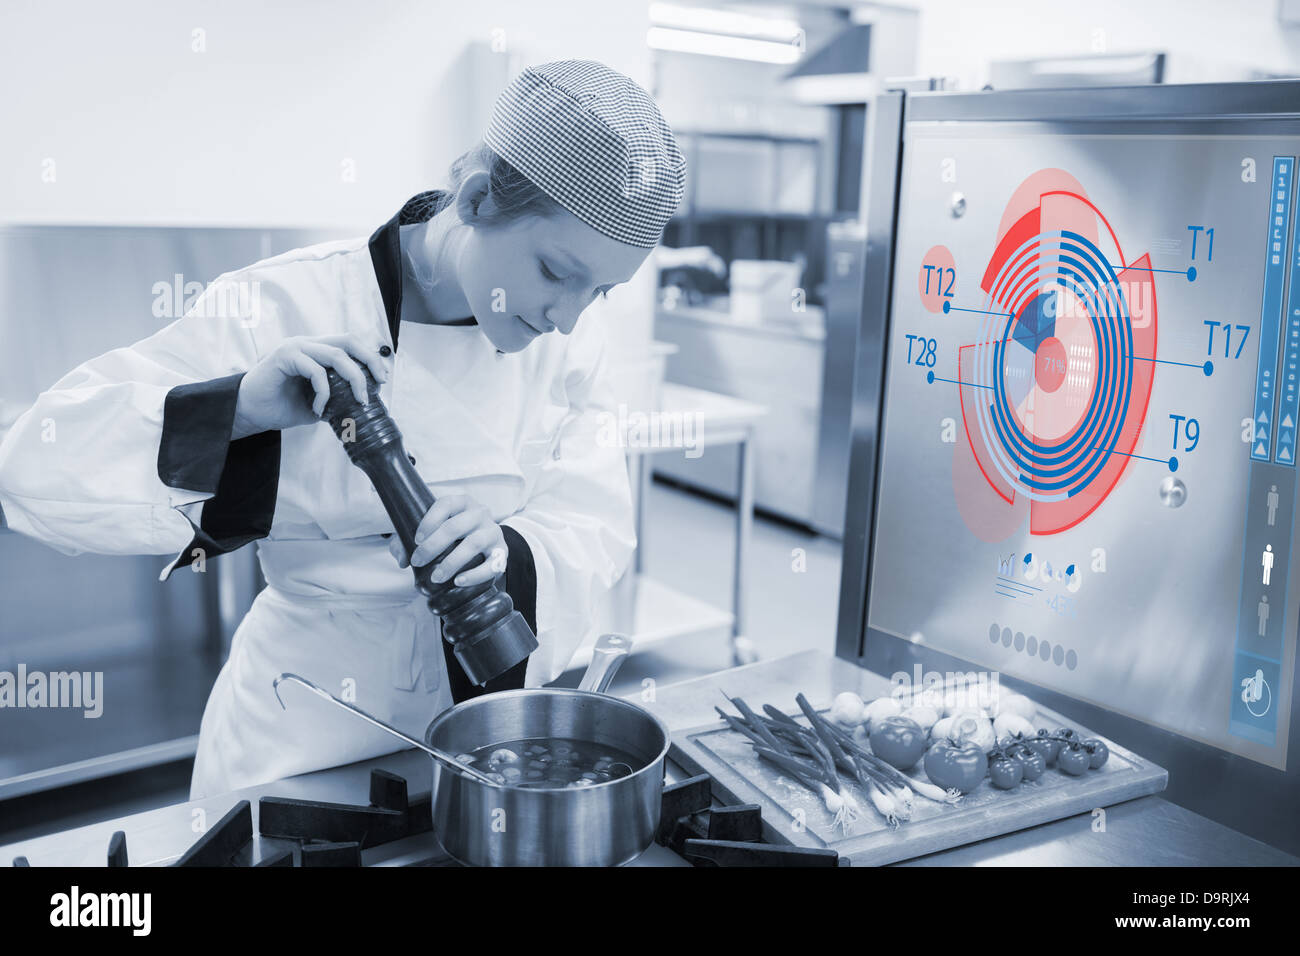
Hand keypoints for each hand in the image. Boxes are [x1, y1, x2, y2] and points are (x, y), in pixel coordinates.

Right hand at [232, 335, 389, 438]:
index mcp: (315, 350)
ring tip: (356, 402)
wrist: (249, 412)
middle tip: (378, 385)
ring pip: (336, 355)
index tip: (382, 380)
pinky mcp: (284, 357)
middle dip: (369, 362)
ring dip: (353, 380)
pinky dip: (324, 392)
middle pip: (347, 342)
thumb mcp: (318, 404)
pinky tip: (318, 409)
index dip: (369, 358)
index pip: (349, 344)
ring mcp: (295, 347)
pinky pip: (316, 371)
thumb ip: (338, 399)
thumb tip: (363, 406)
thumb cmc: (280, 406)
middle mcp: (307, 344)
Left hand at [388, 495, 507, 587]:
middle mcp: (480, 514)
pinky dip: (475, 575)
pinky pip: (491, 564)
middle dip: (433, 545)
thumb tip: (403, 559)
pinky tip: (459, 581)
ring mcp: (493, 532)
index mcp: (463, 503)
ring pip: (474, 543)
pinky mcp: (502, 553)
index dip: (429, 520)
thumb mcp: (434, 532)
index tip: (416, 539)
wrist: (486, 547)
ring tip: (436, 577)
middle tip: (418, 561)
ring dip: (451, 562)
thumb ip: (410, 541)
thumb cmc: (454, 537)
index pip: (446, 504)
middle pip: (456, 526)